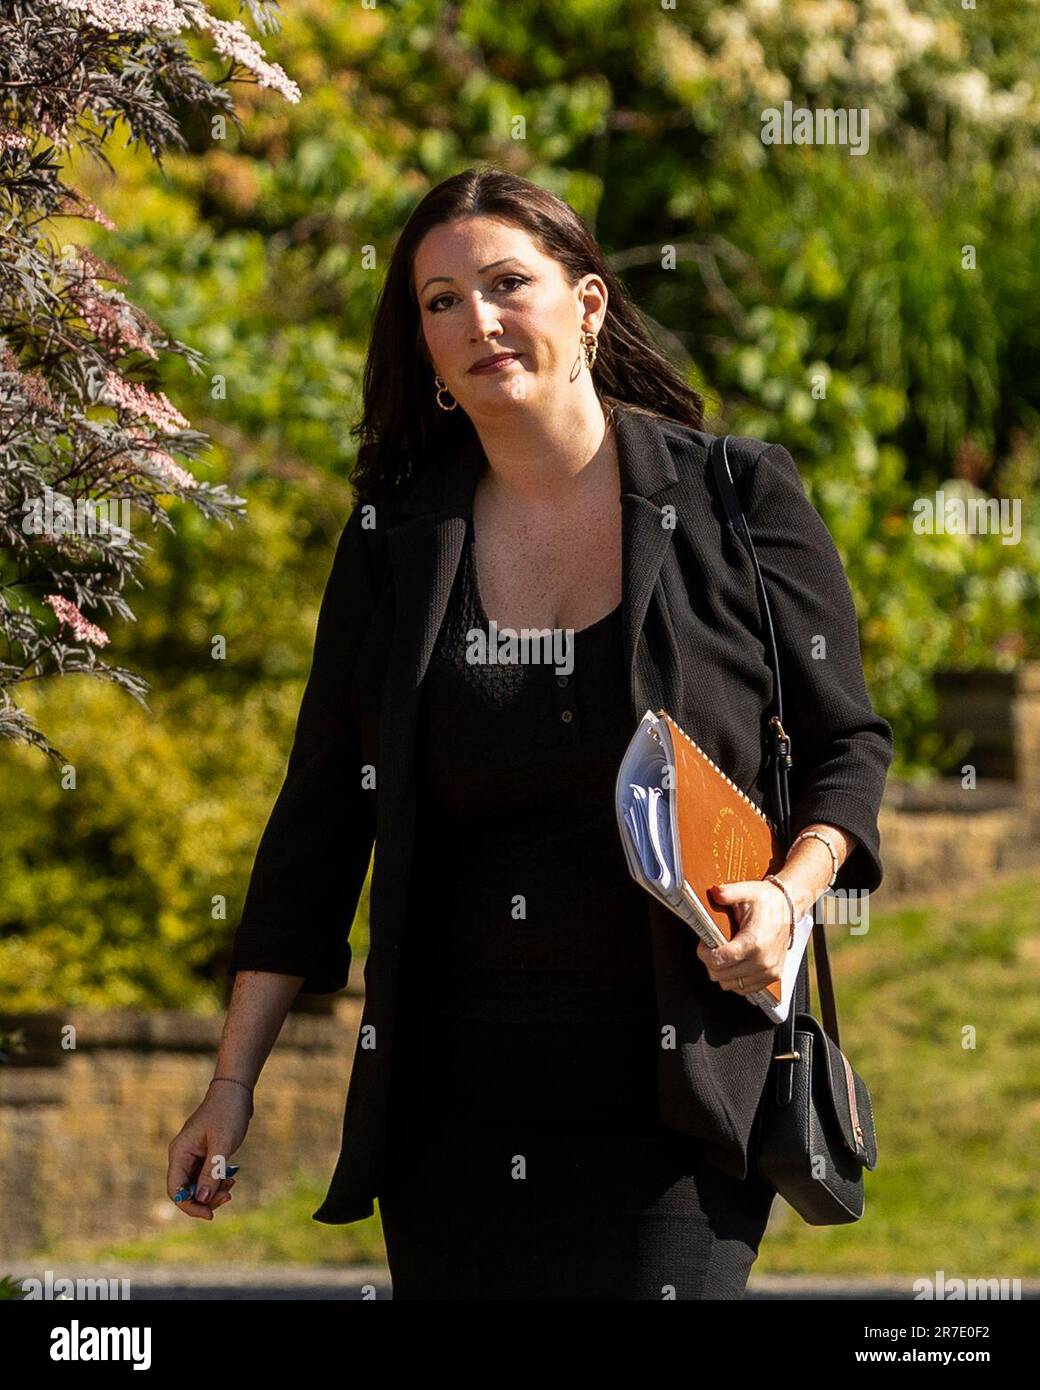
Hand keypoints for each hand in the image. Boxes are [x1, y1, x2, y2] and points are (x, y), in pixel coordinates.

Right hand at [166, 1083, 250, 1220]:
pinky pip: (206, 1175)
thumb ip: (211, 1172)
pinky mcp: (205, 1153)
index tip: (210, 1214)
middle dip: (205, 1199)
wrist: (236, 1090)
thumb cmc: (228, 1112)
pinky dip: (217, 1180)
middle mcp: (182, 1155)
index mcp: (180, 1152)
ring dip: (213, 1190)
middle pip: (186, 1190)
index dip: (190, 1206)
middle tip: (228, 1197)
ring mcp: (193, 1155)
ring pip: (198, 1184)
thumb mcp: (222, 1144)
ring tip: (232, 1184)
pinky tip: (231, 1177)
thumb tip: (202, 1200)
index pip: (176, 1190)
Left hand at [696, 879, 793, 994]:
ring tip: (723, 956)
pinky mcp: (773, 977)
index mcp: (754, 943)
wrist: (789, 908)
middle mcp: (763, 961)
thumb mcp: (747, 891)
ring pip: (731, 985)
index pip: (719, 960)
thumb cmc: (768, 901)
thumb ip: (728, 893)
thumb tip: (714, 893)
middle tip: (711, 948)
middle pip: (721, 975)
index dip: (705, 953)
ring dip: (722, 973)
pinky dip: (735, 980)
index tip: (703, 945)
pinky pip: (745, 989)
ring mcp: (769, 971)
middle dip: (710, 962)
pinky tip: (734, 965)